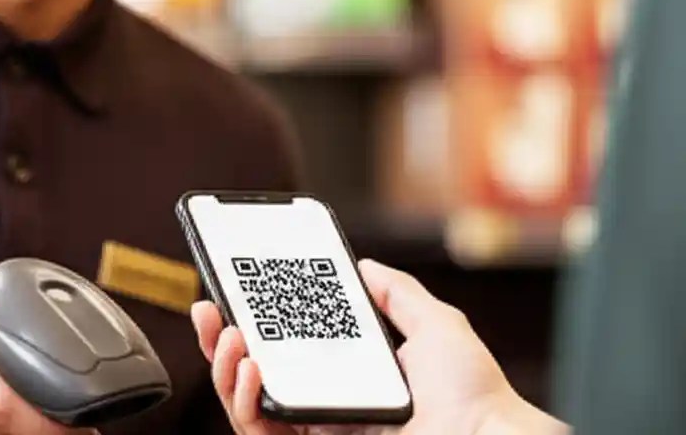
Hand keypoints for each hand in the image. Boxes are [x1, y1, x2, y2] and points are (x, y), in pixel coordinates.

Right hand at [191, 260, 565, 434]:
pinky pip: (259, 431)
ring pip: (246, 405)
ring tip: (231, 335)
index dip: (257, 323)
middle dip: (222, 343)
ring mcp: (320, 431)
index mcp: (352, 376)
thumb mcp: (436, 324)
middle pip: (256, 377)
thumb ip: (397, 294)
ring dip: (225, 368)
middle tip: (210, 308)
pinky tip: (253, 369)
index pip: (289, 350)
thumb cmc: (476, 395)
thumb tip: (364, 266)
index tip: (237, 290)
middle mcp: (330, 406)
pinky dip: (246, 400)